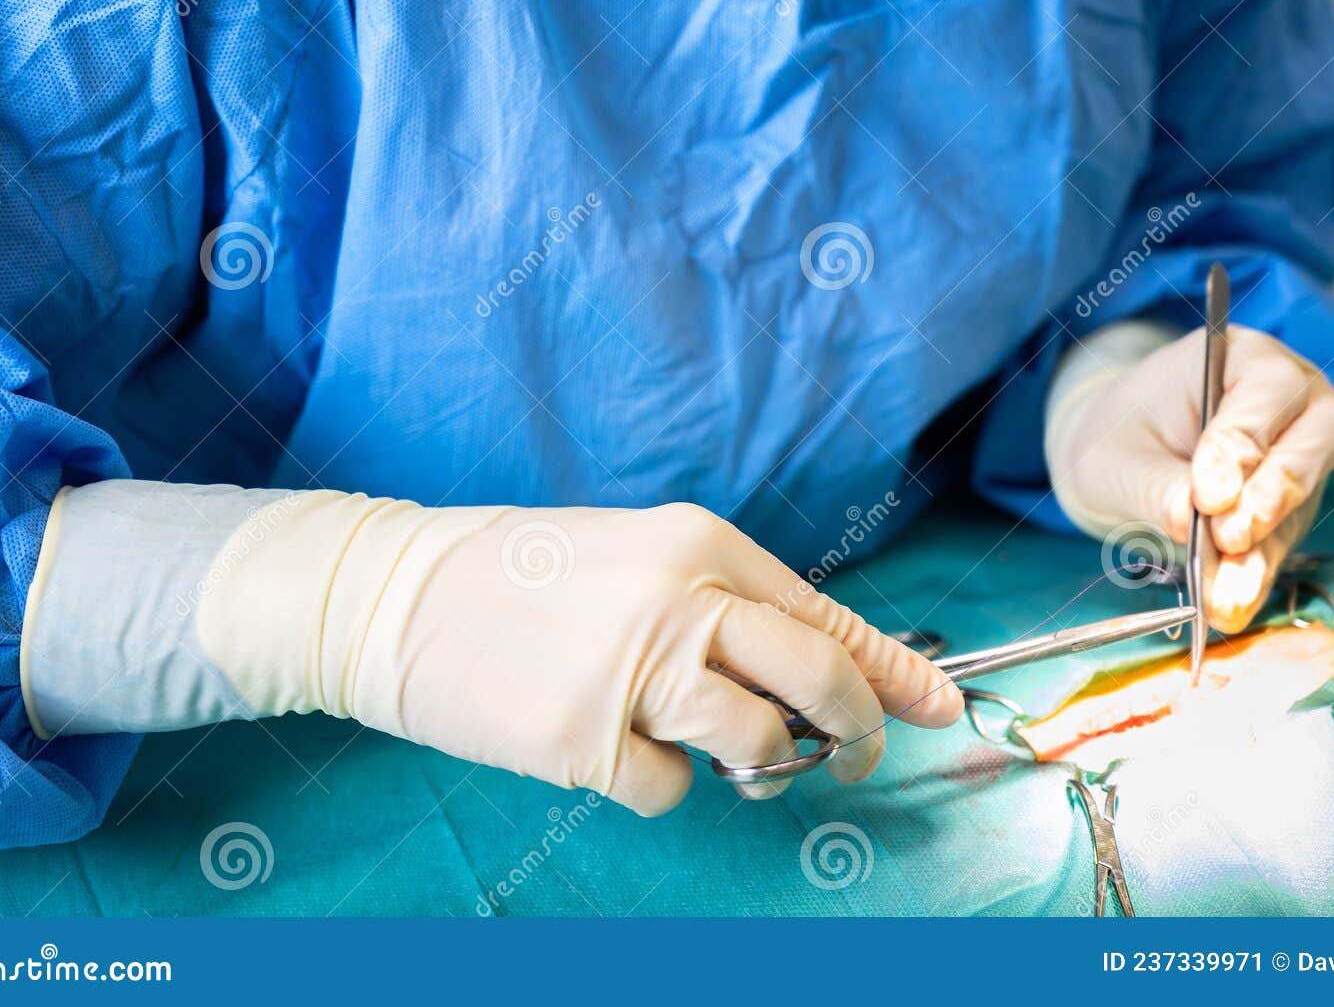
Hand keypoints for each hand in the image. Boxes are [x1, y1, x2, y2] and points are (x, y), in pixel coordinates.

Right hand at [192, 499, 963, 815]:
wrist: (396, 592)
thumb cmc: (521, 576)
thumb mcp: (636, 561)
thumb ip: (724, 607)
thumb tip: (815, 670)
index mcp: (699, 543)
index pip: (824, 616)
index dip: (892, 671)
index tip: (937, 708)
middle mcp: (680, 600)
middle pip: (819, 679)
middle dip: (854, 729)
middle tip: (849, 757)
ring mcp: (635, 672)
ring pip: (758, 745)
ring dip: (754, 764)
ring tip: (706, 746)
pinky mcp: (585, 740)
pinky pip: (670, 790)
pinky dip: (658, 783)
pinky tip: (611, 747)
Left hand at [1045, 325, 1333, 630]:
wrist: (1118, 461)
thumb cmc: (1115, 438)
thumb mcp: (1114, 457)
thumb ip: (1156, 484)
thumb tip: (1192, 520)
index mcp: (1239, 356)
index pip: (1266, 389)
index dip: (1243, 444)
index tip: (1210, 496)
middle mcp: (1288, 397)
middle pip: (1317, 434)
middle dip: (1273, 491)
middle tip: (1230, 537)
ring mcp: (1297, 452)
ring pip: (1305, 496)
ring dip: (1267, 548)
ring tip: (1227, 595)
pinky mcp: (1290, 506)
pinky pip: (1282, 541)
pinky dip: (1256, 575)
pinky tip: (1231, 606)